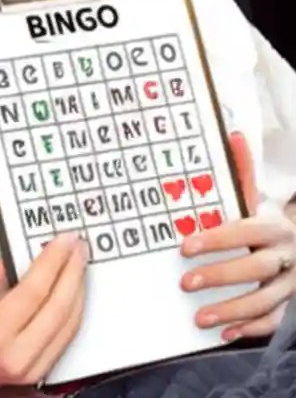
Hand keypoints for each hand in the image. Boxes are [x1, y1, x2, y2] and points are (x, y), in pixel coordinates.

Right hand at [0, 233, 87, 392]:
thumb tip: (1, 266)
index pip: (33, 291)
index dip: (52, 262)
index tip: (61, 242)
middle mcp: (15, 351)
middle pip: (58, 305)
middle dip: (72, 270)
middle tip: (77, 246)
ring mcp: (32, 364)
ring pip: (70, 321)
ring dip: (79, 287)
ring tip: (79, 262)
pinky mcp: (43, 369)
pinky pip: (69, 334)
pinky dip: (76, 308)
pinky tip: (75, 290)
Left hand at [179, 133, 295, 339]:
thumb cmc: (269, 221)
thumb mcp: (259, 198)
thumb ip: (244, 173)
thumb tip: (232, 135)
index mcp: (275, 226)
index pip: (245, 232)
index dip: (217, 240)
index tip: (185, 247)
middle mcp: (287, 254)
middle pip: (257, 268)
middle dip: (221, 276)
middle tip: (185, 282)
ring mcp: (293, 282)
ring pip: (266, 299)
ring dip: (232, 309)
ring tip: (200, 317)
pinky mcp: (292, 302)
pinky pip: (277, 320)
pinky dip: (253, 327)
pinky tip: (226, 334)